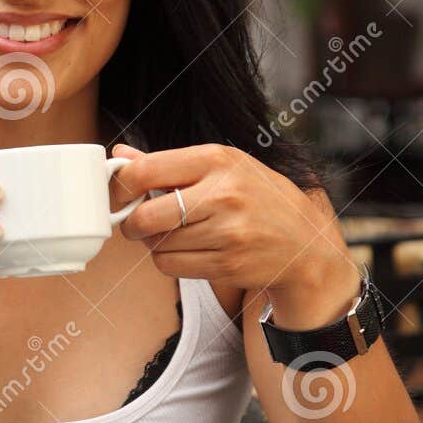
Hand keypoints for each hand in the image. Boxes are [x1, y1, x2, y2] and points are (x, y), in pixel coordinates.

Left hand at [110, 143, 356, 316]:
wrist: (304, 243)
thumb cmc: (257, 198)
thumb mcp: (221, 166)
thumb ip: (167, 162)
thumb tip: (119, 156)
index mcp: (217, 160)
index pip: (145, 171)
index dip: (119, 187)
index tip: (118, 195)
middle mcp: (223, 194)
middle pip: (145, 216)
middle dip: (131, 223)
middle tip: (136, 222)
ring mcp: (227, 232)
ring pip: (156, 245)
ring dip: (154, 243)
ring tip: (175, 233)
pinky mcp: (227, 264)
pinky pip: (171, 266)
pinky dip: (169, 261)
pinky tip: (187, 250)